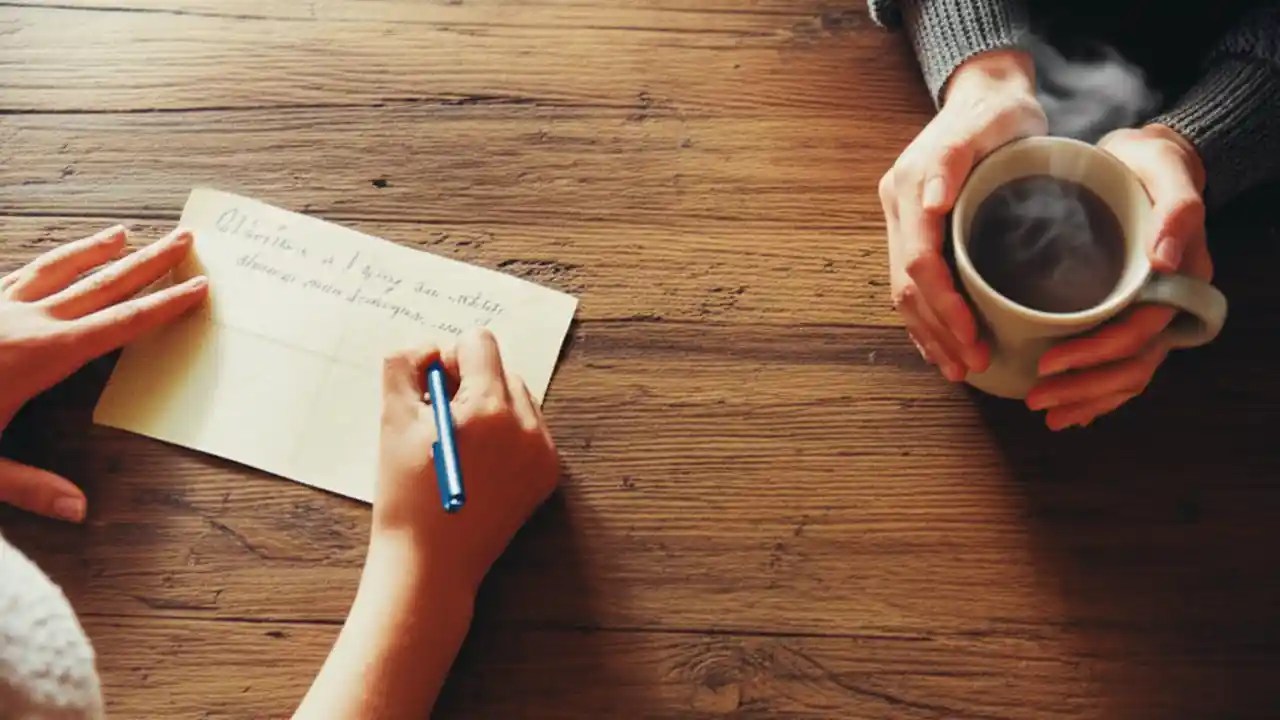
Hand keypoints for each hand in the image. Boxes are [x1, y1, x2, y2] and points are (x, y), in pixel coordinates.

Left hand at [0, 226, 206, 520]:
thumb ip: (28, 488)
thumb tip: (79, 510)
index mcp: (41, 355)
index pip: (120, 325)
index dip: (164, 306)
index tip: (199, 287)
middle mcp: (23, 320)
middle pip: (101, 284)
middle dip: (148, 262)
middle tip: (185, 238)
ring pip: (55, 268)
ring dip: (93, 250)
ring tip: (122, 233)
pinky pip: (14, 276)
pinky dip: (41, 265)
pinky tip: (43, 265)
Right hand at [375, 328, 559, 595]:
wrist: (431, 565)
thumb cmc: (406, 495)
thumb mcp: (392, 422)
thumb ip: (403, 367)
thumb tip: (428, 348)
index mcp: (489, 408)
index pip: (479, 343)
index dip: (447, 359)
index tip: (430, 390)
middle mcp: (525, 426)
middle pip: (501, 369)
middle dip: (470, 383)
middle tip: (439, 419)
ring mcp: (541, 453)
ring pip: (518, 398)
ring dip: (489, 406)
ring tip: (457, 443)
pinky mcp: (546, 475)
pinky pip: (529, 431)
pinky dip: (506, 434)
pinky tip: (478, 462)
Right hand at [881, 49, 1046, 380]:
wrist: (987, 95)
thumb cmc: (996, 113)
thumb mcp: (984, 126)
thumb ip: (952, 160)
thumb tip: (930, 201)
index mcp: (907, 189)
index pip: (918, 262)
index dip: (944, 305)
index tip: (973, 336)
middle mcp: (898, 209)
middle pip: (907, 287)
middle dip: (939, 332)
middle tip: (972, 365)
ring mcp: (902, 222)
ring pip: (905, 293)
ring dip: (930, 336)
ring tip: (959, 368)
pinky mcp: (915, 232)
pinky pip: (912, 284)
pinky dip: (926, 321)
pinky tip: (943, 346)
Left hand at [1028, 124, 1210, 429]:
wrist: (1144, 162)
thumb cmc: (1149, 166)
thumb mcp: (1164, 170)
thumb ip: (1176, 210)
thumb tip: (1164, 257)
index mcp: (1179, 280)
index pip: (1139, 333)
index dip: (1095, 353)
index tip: (1048, 363)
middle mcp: (1168, 304)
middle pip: (1133, 365)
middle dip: (1085, 388)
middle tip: (1036, 400)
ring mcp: (1150, 314)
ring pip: (1128, 373)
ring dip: (1089, 399)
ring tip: (1046, 413)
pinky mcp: (1129, 315)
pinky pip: (1121, 365)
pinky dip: (1096, 391)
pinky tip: (1068, 408)